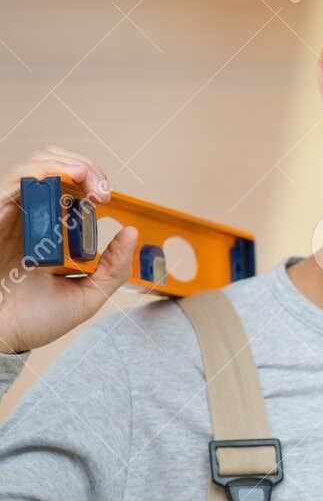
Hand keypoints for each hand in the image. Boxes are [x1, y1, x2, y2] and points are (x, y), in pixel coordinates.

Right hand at [0, 148, 137, 353]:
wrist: (2, 336)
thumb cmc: (35, 320)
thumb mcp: (87, 295)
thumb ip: (113, 268)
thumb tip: (131, 233)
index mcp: (54, 233)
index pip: (73, 190)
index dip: (93, 183)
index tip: (109, 198)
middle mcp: (33, 220)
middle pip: (54, 169)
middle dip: (83, 168)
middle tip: (101, 189)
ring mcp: (13, 216)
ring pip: (34, 168)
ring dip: (63, 164)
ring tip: (85, 178)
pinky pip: (13, 182)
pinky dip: (35, 173)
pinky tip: (55, 177)